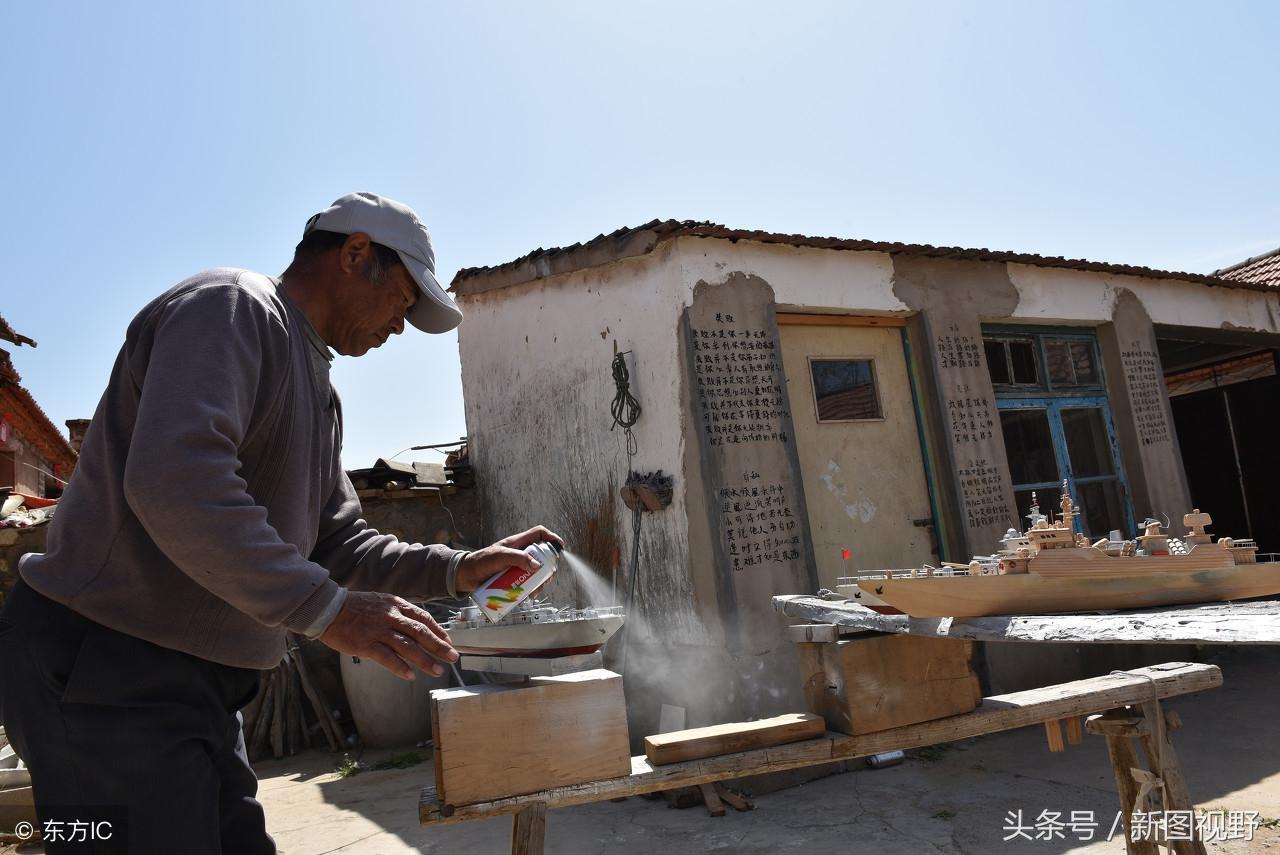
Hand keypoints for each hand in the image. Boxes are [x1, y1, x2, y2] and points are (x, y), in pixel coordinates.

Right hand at [319, 591, 456, 679]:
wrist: (328, 608)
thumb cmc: (355, 607)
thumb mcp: (381, 602)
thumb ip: (398, 612)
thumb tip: (417, 625)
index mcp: (396, 605)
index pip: (423, 618)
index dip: (438, 631)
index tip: (449, 642)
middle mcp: (391, 617)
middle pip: (421, 633)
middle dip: (439, 646)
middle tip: (453, 658)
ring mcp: (379, 631)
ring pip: (408, 647)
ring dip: (425, 660)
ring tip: (437, 671)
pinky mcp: (366, 644)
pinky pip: (387, 658)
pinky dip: (400, 667)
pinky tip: (411, 675)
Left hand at [455, 525, 564, 592]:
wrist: (465, 576)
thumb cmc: (480, 562)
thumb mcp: (499, 557)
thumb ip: (518, 559)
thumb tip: (538, 566)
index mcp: (517, 543)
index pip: (539, 534)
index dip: (551, 538)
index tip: (560, 549)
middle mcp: (519, 553)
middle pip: (542, 556)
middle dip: (548, 568)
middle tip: (547, 578)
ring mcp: (516, 566)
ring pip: (536, 572)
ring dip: (539, 583)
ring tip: (533, 593)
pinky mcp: (512, 578)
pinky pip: (527, 583)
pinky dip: (530, 590)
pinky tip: (527, 597)